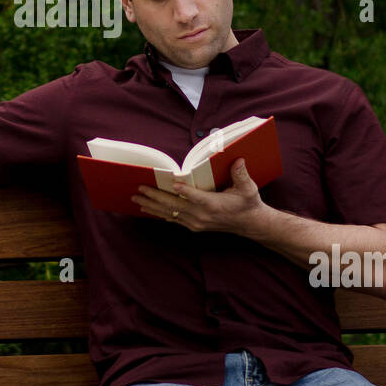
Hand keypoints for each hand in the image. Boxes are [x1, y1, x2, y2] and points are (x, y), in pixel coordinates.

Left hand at [130, 158, 266, 235]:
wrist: (249, 224)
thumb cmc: (248, 202)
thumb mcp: (248, 188)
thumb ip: (241, 175)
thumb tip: (238, 160)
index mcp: (214, 205)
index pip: (197, 197)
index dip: (185, 191)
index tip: (172, 183)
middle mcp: (202, 215)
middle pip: (175, 206)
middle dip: (156, 197)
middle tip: (139, 189)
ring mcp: (196, 222)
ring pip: (170, 213)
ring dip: (152, 206)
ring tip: (136, 199)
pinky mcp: (193, 226)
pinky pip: (173, 219)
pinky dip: (159, 213)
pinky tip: (147, 208)